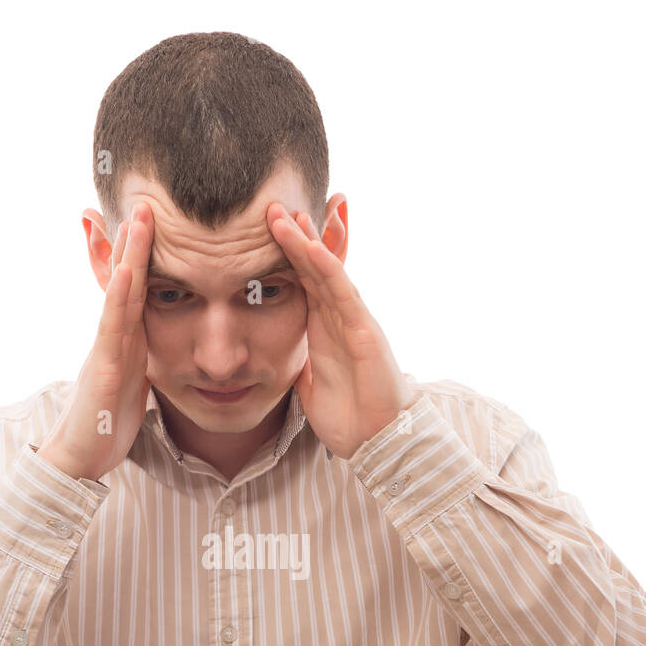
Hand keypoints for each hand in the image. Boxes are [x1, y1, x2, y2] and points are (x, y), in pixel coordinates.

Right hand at [37, 203, 154, 479]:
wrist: (78, 460)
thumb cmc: (107, 426)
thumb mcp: (136, 386)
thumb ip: (145, 363)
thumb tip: (163, 349)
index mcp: (126, 341)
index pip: (137, 290)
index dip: (144, 256)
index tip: (153, 220)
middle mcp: (113, 337)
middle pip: (125, 280)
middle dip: (132, 239)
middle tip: (143, 198)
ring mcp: (105, 349)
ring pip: (119, 293)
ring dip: (129, 253)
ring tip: (139, 216)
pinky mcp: (104, 369)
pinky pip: (113, 326)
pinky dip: (121, 296)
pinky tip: (130, 270)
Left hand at [266, 202, 418, 458]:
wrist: (377, 441)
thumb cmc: (349, 415)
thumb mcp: (309, 385)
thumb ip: (296, 365)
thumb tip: (273, 360)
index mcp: (323, 327)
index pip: (304, 281)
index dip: (287, 254)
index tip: (268, 229)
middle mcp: (338, 317)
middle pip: (317, 265)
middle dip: (298, 234)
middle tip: (273, 204)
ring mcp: (353, 320)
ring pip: (327, 271)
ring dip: (306, 241)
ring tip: (286, 213)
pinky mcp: (364, 330)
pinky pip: (341, 292)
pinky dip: (327, 266)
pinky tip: (310, 246)